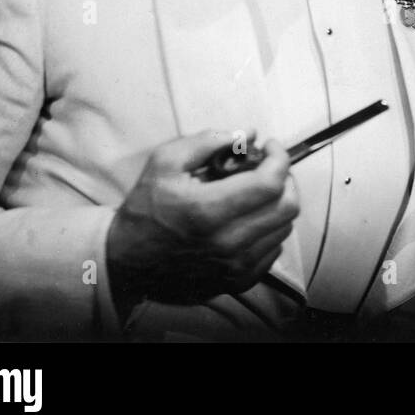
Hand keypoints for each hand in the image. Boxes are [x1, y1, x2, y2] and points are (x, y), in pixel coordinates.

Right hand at [106, 130, 298, 316]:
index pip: (270, 182)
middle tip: (268, 168)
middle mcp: (227, 242)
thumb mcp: (165, 162)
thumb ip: (208, 141)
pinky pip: (274, 251)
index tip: (269, 147)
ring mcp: (234, 266)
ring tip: (258, 192)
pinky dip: (270, 229)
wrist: (126, 262)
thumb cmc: (145, 209)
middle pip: (287, 206)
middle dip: (285, 178)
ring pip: (284, 228)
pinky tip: (250, 219)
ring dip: (278, 203)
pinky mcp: (237, 281)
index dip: (279, 157)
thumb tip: (248, 133)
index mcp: (207, 210)